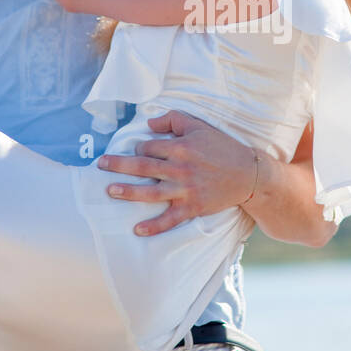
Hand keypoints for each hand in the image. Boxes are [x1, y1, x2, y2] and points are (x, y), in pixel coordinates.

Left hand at [97, 110, 258, 236]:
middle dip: (118, 165)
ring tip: (110, 191)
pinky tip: (137, 230)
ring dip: (128, 192)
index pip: (149, 146)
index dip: (139, 147)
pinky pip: (169, 219)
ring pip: (150, 193)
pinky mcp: (193, 207)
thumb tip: (148, 124)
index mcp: (181, 147)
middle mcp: (180, 169)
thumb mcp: (200, 126)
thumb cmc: (223, 148)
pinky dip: (153, 226)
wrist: (249, 174)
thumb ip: (173, 120)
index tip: (135, 150)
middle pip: (142, 167)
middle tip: (101, 165)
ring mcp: (186, 190)